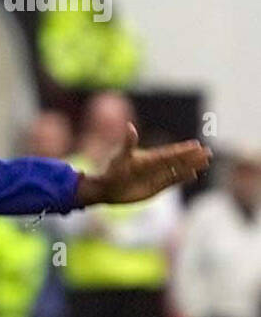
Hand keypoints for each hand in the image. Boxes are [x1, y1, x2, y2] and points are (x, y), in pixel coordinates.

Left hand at [75, 123, 210, 205]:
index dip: (182, 150)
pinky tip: (194, 175)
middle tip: (208, 152)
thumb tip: (130, 126)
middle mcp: (155, 166)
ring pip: (178, 170)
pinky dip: (182, 178)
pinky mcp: (156, 187)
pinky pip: (172, 181)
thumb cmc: (112, 172)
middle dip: (192, 156)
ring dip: (191, 166)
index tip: (196, 145)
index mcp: (148, 158)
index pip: (170, 153)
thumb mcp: (121, 157)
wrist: (107, 189)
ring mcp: (156, 176)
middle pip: (178, 160)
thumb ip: (128, 144)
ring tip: (206, 162)